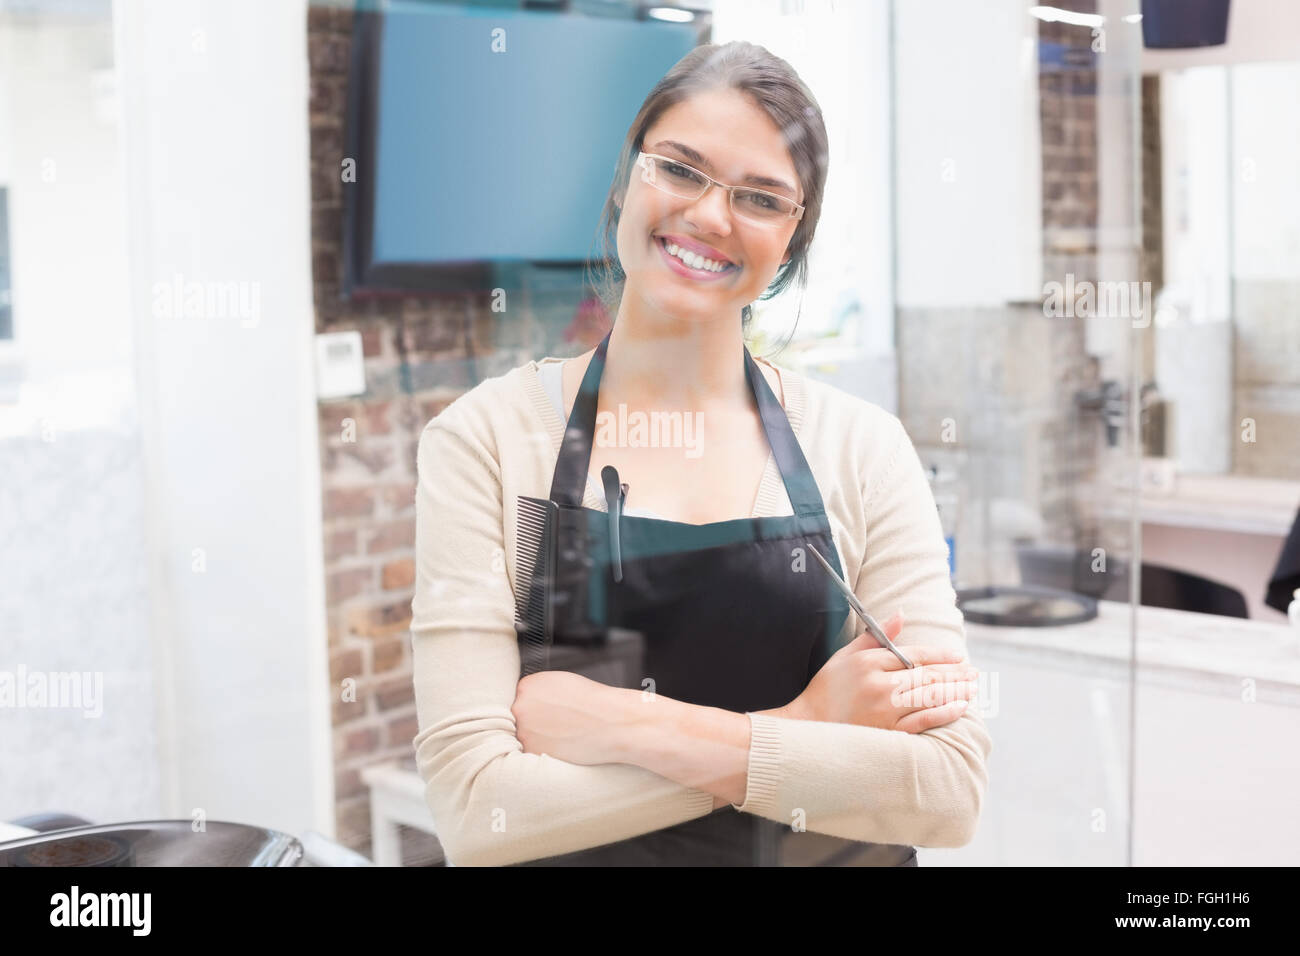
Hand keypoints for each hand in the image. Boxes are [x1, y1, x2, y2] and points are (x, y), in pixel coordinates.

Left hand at [511, 670, 623, 764]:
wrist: (612, 723)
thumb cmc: (593, 702)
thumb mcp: (562, 682)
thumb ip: (541, 690)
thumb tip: (534, 700)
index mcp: (526, 686)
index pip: (521, 697)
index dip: (537, 705)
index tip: (549, 710)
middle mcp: (520, 707)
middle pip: (519, 716)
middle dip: (535, 720)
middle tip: (558, 723)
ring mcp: (524, 731)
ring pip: (525, 735)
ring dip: (539, 736)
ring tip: (563, 733)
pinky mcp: (532, 752)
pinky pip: (533, 751)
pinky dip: (545, 750)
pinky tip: (563, 744)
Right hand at [784, 611, 978, 732]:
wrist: (809, 725)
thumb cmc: (827, 687)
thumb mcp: (846, 655)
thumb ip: (876, 635)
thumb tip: (902, 613)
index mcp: (868, 663)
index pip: (914, 655)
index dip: (940, 655)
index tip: (959, 656)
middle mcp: (878, 685)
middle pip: (927, 676)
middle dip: (955, 673)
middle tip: (974, 672)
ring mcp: (884, 710)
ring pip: (929, 697)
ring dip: (955, 691)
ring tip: (972, 687)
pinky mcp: (887, 731)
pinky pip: (923, 721)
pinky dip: (944, 713)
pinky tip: (959, 707)